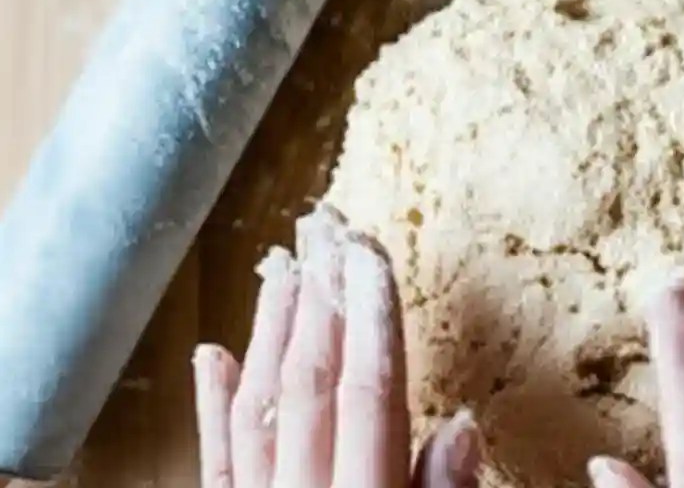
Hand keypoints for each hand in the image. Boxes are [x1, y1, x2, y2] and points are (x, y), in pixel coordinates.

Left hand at [192, 205, 479, 487]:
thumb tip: (462, 426)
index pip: (369, 394)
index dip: (372, 321)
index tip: (370, 254)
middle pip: (311, 384)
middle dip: (323, 300)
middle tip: (327, 232)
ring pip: (261, 406)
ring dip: (272, 331)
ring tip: (284, 268)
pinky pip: (216, 459)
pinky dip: (214, 405)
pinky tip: (213, 355)